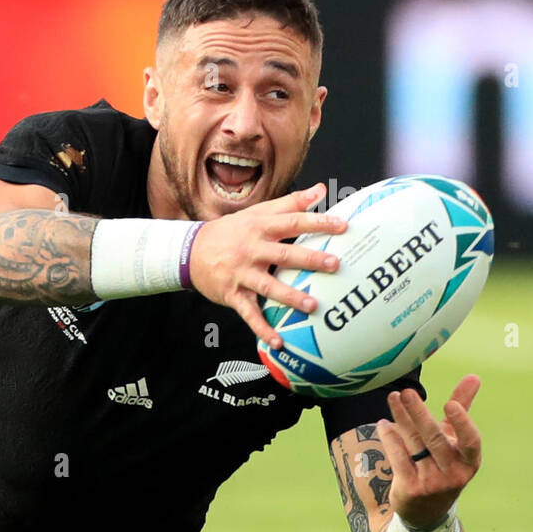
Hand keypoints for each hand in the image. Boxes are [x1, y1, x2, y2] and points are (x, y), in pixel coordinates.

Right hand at [188, 183, 346, 349]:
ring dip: (289, 296)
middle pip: (283, 255)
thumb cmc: (230, 232)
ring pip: (267, 286)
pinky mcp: (232, 294)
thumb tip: (320, 190)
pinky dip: (262, 328)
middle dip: (309, 260)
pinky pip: (248, 313)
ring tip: (312, 306)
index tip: (342, 225)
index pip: (292, 223)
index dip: (317, 223)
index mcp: (259, 228)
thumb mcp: (256, 214)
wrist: (190, 251)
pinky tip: (278, 341)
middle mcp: (251, 250)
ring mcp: (241, 274)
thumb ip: (289, 204)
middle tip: (334, 264)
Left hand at [376, 375, 482, 529]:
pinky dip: (390, 438)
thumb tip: (474, 376)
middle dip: (418, 414)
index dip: (462, 424)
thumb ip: (462, 409)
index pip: (470, 442)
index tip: (450, 404)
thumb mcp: (455, 441)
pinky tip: (384, 424)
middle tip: (406, 392)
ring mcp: (432, 483)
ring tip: (393, 399)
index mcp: (470, 461)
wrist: (426, 511)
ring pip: (414, 445)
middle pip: (434, 439)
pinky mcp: (410, 488)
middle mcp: (454, 473)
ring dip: (401, 419)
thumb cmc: (443, 464)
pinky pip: (398, 457)